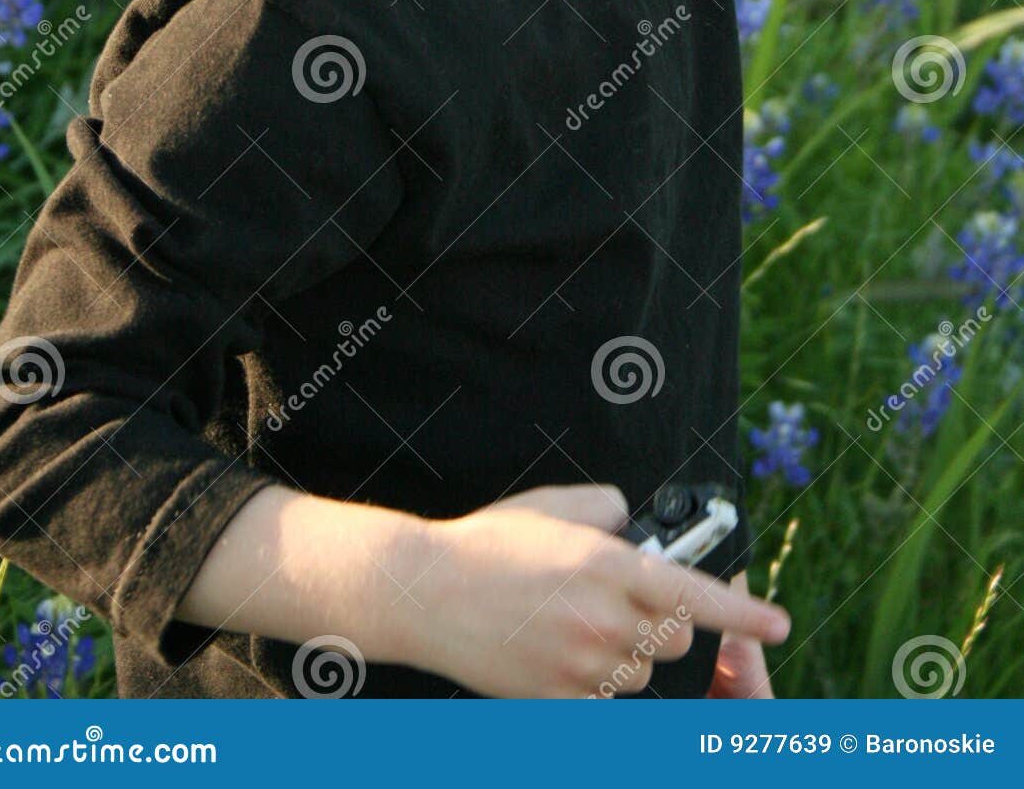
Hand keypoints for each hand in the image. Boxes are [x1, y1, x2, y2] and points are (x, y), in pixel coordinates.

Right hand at [401, 484, 790, 698]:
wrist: (428, 593)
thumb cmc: (490, 544)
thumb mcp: (555, 506)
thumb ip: (608, 508)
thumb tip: (631, 522)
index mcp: (610, 566)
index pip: (696, 595)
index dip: (745, 613)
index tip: (779, 622)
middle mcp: (605, 620)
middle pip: (675, 641)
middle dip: (661, 624)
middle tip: (618, 602)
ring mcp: (583, 667)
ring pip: (640, 672)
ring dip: (624, 653)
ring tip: (571, 624)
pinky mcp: (561, 700)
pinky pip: (603, 697)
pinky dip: (591, 678)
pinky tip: (553, 649)